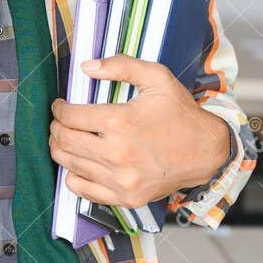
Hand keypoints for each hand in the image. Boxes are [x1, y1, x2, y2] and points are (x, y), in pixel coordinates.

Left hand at [48, 54, 230, 209]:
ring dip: (60, 149)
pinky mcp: (125, 197)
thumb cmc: (180, 113)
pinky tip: (79, 163)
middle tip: (60, 122)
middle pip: (64, 141)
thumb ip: (121, 66)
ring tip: (65, 139)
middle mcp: (116, 154)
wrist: (206, 152)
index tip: (60, 106)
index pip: (69, 117)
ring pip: (69, 165)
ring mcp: (120, 180)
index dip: (58, 109)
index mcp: (120, 123)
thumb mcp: (157, 78)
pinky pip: (82, 190)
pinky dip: (73, 176)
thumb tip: (86, 67)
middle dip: (55, 128)